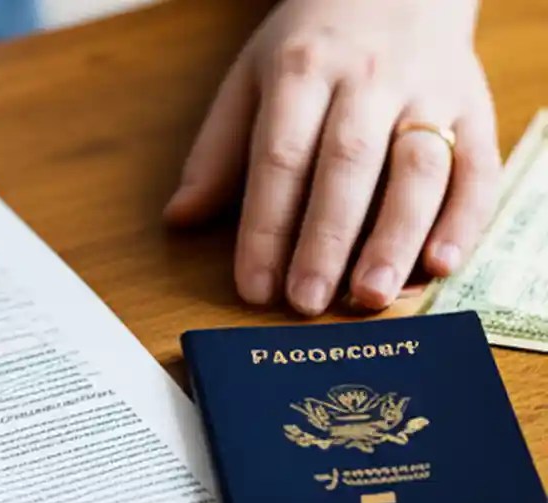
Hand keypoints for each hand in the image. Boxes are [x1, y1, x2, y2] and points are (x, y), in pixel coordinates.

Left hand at [165, 0, 499, 314]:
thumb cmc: (313, 45)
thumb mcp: (251, 79)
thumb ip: (218, 152)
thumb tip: (178, 218)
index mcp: (301, 72)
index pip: (280, 158)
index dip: (266, 228)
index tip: (254, 287)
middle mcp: (368, 81)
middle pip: (348, 166)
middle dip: (325, 241)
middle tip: (306, 302)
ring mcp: (428, 93)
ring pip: (418, 170)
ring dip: (395, 238)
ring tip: (369, 296)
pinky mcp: (475, 108)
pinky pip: (478, 168)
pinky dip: (463, 220)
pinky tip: (439, 265)